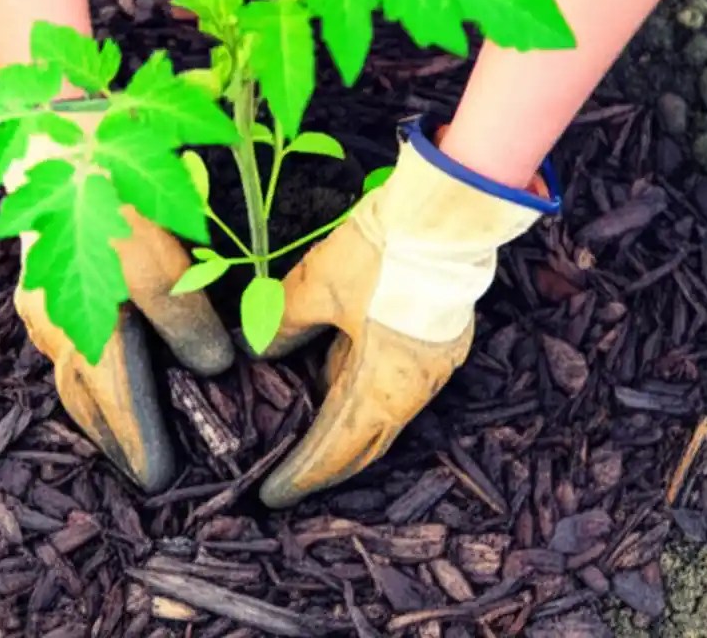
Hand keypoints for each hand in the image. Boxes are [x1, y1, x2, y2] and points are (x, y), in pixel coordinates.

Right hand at [0, 112, 233, 492]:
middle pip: (83, 397)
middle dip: (112, 437)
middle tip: (141, 473)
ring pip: (70, 371)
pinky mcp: (45, 272)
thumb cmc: (110, 192)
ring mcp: (42, 296)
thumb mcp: (158, 258)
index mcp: (79, 327)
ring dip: (98, 408)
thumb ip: (184, 321)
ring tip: (125, 433)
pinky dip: (89, 369)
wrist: (56, 124)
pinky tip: (106, 366)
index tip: (161, 480)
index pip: (112, 403)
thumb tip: (211, 369)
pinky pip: (66, 342)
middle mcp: (50, 321)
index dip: (138, 442)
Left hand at [257, 114, 559, 507]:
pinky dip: (364, 392)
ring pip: (382, 413)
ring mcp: (432, 367)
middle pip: (366, 442)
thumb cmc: (381, 252)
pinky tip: (337, 379)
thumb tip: (261, 350)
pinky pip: (397, 385)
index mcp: (383, 387)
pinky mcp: (439, 343)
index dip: (304, 473)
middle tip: (293, 477)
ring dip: (347, 425)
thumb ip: (283, 324)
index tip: (274, 493)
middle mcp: (413, 388)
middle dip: (328, 463)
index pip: (336, 447)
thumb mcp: (315, 287)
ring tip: (307, 430)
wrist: (445, 214)